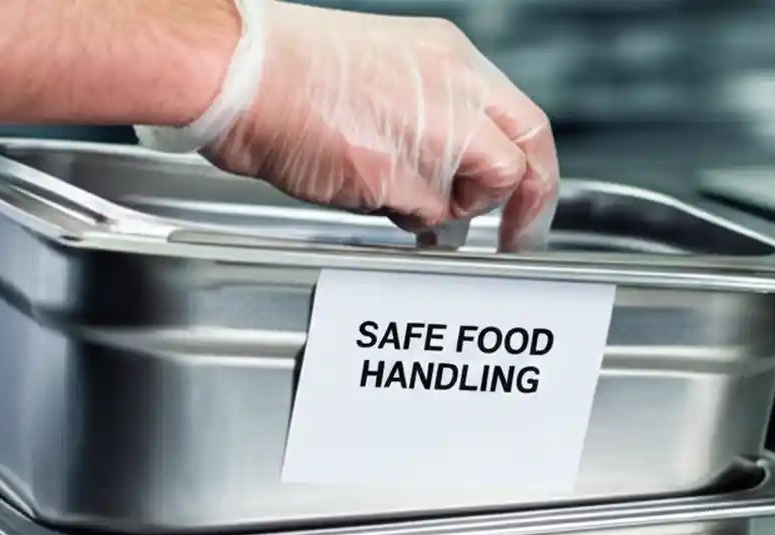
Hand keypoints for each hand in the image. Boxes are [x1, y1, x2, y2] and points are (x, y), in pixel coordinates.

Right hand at [138, 1, 558, 250]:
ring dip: (441, 210)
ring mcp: (428, 135)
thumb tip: (449, 159)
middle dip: (522, 209)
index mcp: (451, 58)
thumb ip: (432, 110)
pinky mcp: (393, 174)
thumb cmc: (288, 67)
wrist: (241, 70)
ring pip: (470, 198)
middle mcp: (452, 93)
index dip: (532, 171)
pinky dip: (401, 216)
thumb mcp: (387, 67)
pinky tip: (364, 190)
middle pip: (521, 163)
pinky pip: (421, 216)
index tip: (526, 201)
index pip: (525, 122)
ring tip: (393, 190)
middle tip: (512, 236)